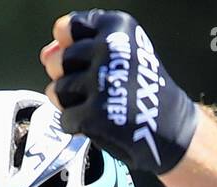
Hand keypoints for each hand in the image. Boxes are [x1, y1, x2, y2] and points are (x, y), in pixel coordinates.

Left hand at [40, 9, 198, 175]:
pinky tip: (102, 124)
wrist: (171, 130)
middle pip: (58, 61)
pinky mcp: (95, 115)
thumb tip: (46, 55)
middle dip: (71, 79)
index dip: (72, 49)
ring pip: (57, 91)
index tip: (91, 62)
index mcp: (118, 27)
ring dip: (74, 104)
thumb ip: (78, 47)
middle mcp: (110, 49)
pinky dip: (78, 127)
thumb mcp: (119, 55)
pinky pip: (65, 119)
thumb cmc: (141, 91)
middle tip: (101, 89)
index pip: (67, 28)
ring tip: (103, 107)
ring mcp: (102, 82)